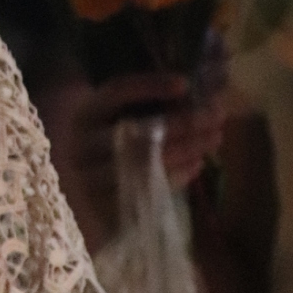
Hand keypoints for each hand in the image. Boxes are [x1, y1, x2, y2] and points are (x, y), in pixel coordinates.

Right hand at [47, 42, 230, 246]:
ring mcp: (92, 181)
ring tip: (214, 138)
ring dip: (186, 150)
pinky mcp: (107, 208)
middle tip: (215, 115)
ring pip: (145, 164)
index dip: (150, 87)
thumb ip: (142, 104)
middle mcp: (83, 146)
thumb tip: (191, 89)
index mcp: (84, 113)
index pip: (116, 93)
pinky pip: (148, 191)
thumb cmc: (105, 139)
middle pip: (137, 132)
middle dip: (182, 123)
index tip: (185, 84)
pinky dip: (176, 177)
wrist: (77, 182)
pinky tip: (197, 164)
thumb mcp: (113, 117)